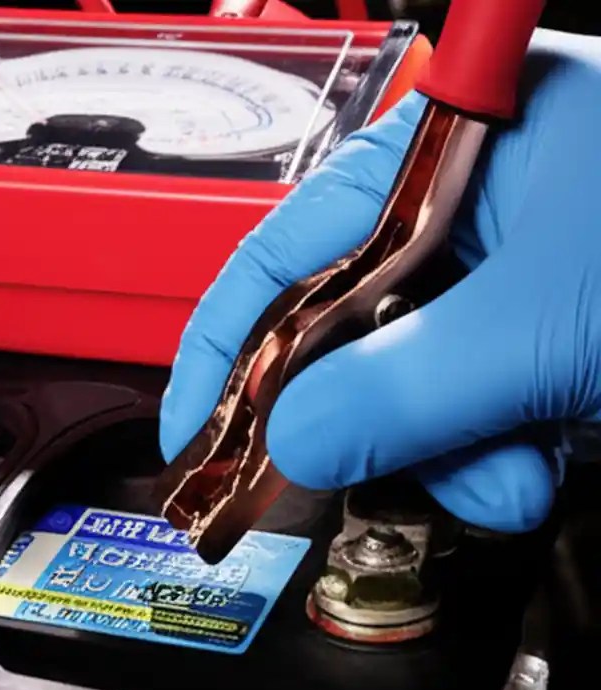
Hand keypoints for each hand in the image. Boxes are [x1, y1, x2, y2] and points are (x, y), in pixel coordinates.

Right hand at [159, 29, 600, 532]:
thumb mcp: (553, 324)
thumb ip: (403, 390)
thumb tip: (290, 442)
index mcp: (454, 145)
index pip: (281, 248)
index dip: (222, 345)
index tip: (193, 434)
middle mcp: (477, 203)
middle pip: (344, 331)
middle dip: (365, 423)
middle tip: (351, 482)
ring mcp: (520, 274)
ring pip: (416, 385)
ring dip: (454, 452)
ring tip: (521, 466)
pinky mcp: (559, 333)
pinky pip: (482, 406)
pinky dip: (503, 452)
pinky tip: (549, 453)